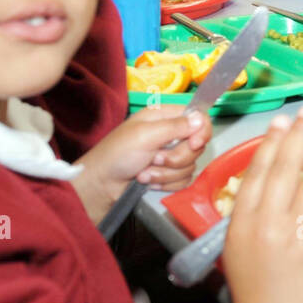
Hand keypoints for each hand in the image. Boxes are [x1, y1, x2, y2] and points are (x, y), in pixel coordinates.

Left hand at [70, 107, 211, 223]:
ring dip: (165, 173)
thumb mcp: (145, 135)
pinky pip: (182, 180)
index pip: (198, 118)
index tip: (194, 144)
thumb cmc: (117, 154)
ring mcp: (169, 156)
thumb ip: (175, 127)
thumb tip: (201, 119)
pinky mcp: (168, 175)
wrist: (101, 186)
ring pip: (189, 166)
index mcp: (164, 116)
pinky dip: (165, 183)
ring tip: (143, 173)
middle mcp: (169, 134)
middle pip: (196, 146)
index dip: (201, 131)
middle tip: (154, 159)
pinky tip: (147, 181)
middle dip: (175, 158)